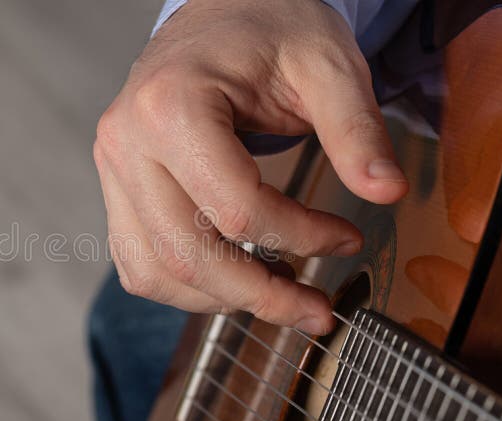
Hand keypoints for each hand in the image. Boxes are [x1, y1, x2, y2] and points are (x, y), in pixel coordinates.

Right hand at [93, 0, 407, 333]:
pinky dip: (183, 285)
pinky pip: (138, 261)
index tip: (347, 239)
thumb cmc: (267, 28)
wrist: (219, 11)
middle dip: (260, 296)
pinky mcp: (117, 185)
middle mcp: (127, 142)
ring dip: (219, 299)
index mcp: (171, 105)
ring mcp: (114, 167)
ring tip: (275, 295)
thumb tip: (386, 193)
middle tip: (314, 310)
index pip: (238, 208)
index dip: (302, 238)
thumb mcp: (325, 64)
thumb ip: (356, 129)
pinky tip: (229, 277)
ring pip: (155, 270)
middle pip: (188, 254)